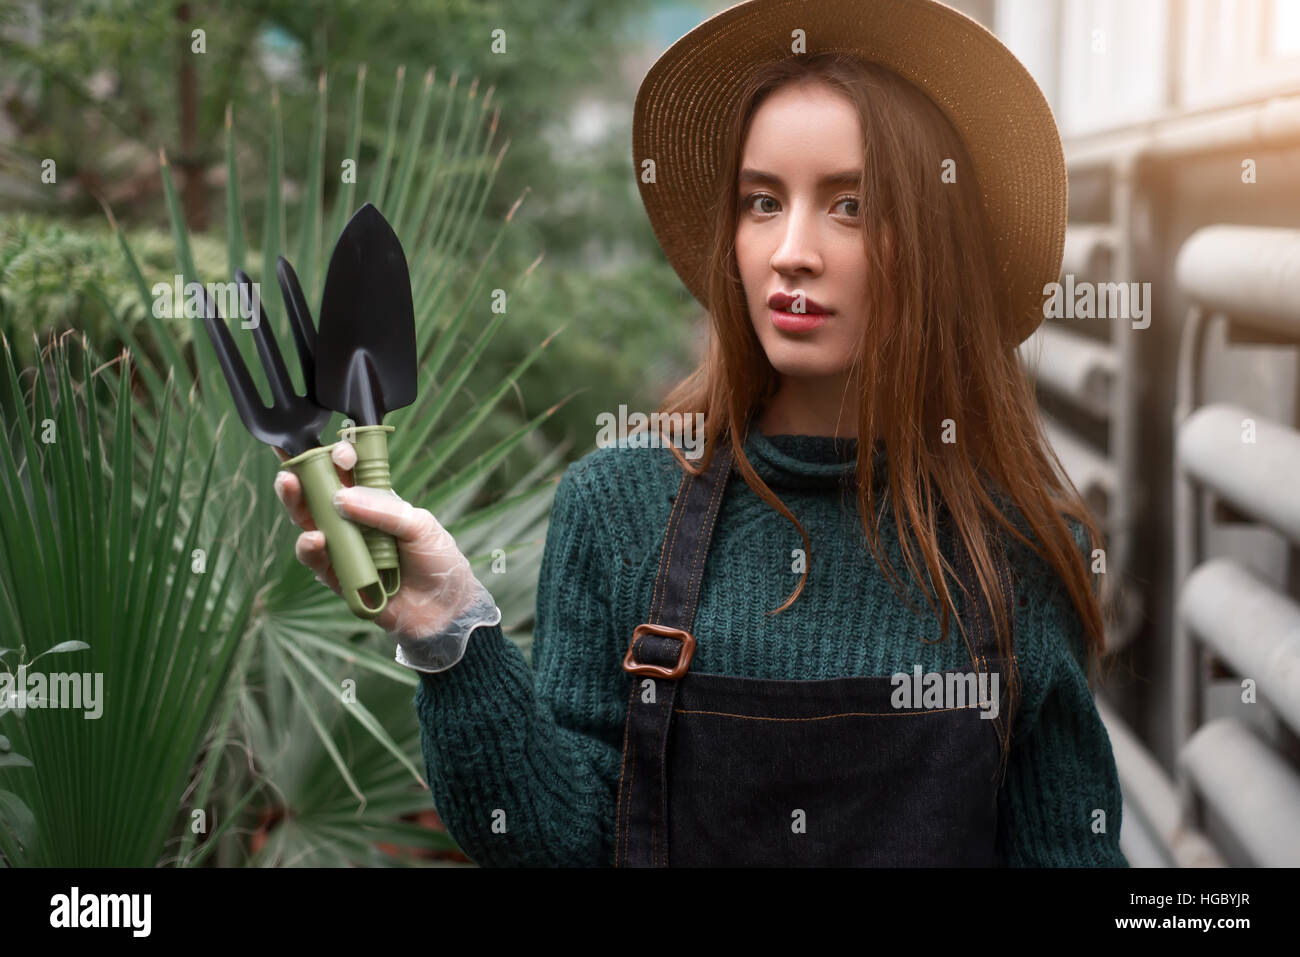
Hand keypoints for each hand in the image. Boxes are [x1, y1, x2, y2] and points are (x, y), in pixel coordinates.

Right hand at [273, 440, 501, 660]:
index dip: (339, 459)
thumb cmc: (437, 560)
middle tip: (290, 470)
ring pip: (308, 523)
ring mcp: (344, 548)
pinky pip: (315, 559)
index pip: (349, 473)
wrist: (445, 608)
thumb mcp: (420, 526)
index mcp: (376, 501)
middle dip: (301, 478)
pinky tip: (315, 539)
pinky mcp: (337, 576)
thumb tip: (341, 496)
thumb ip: (384, 510)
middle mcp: (354, 521)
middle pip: (318, 495)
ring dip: (296, 506)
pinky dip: (310, 548)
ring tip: (292, 491)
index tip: (340, 455)